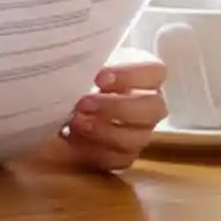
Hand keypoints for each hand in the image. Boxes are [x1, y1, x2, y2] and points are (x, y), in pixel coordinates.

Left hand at [60, 48, 167, 170]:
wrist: (65, 97)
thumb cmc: (82, 72)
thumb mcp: (87, 61)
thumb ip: (89, 62)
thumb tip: (73, 67)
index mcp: (148, 75)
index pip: (154, 71)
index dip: (130, 75)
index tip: (99, 77)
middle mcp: (152, 104)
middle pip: (153, 108)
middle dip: (116, 107)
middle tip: (83, 103)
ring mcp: (142, 132)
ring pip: (138, 137)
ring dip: (104, 131)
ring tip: (76, 122)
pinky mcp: (126, 154)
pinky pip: (120, 159)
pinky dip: (95, 151)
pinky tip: (73, 139)